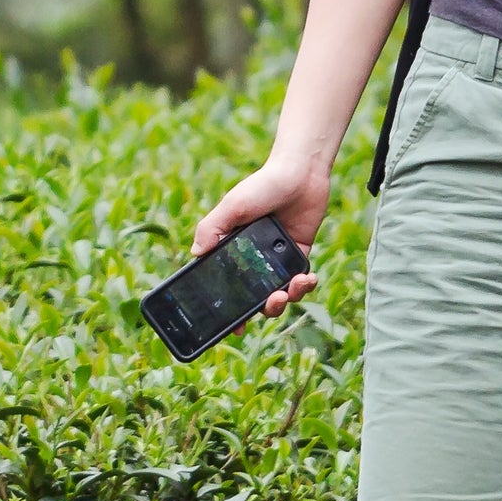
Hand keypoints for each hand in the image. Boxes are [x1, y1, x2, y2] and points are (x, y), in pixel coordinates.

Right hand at [194, 154, 330, 319]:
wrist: (301, 174)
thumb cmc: (262, 186)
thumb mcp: (233, 205)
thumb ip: (212, 228)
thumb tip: (195, 254)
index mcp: (232, 250)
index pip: (226, 286)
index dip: (228, 310)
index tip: (232, 326)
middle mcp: (253, 259)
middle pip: (254, 297)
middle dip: (261, 309)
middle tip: (267, 305)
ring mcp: (276, 260)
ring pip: (279, 294)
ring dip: (285, 300)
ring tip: (288, 291)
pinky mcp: (298, 256)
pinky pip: (300, 281)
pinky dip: (304, 285)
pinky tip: (306, 278)